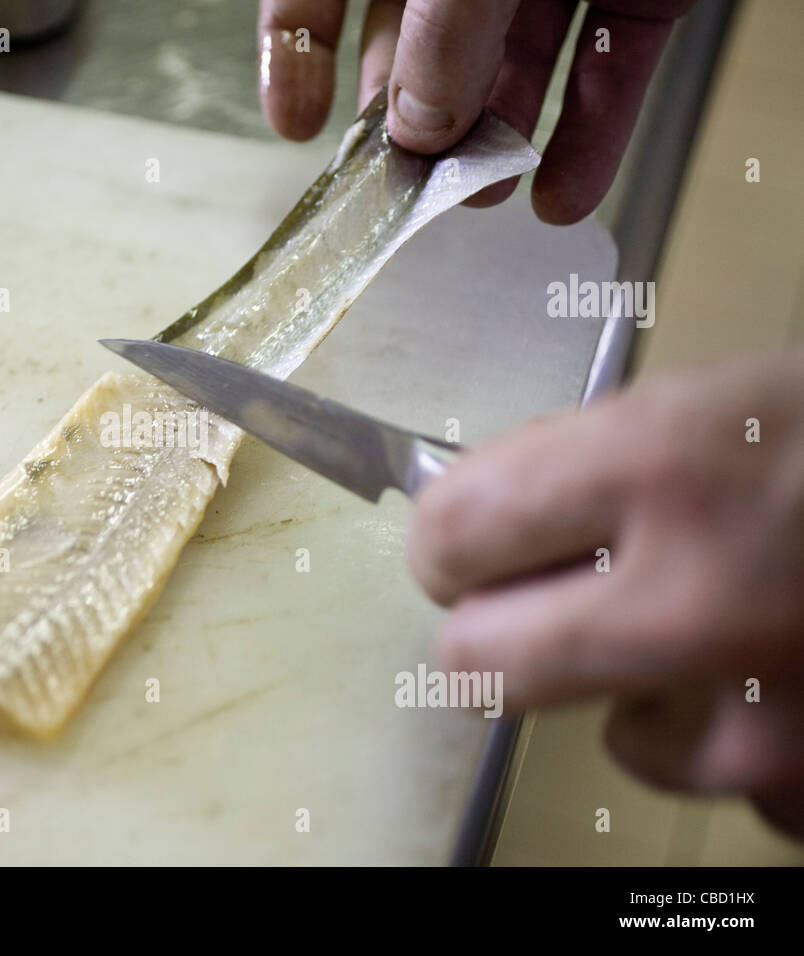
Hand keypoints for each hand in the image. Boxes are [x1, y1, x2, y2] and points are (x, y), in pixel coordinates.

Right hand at [257, 0, 695, 223]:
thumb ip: (440, 29)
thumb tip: (417, 126)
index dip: (299, 55)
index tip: (299, 129)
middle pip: (421, 36)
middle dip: (414, 116)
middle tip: (407, 183)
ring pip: (520, 58)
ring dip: (500, 138)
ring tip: (482, 198)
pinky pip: (612, 57)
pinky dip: (595, 130)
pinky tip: (564, 196)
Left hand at [406, 353, 803, 837]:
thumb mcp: (730, 396)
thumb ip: (593, 464)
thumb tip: (483, 519)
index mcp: (663, 461)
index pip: (448, 535)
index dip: (448, 543)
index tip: (464, 548)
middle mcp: (696, 600)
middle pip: (477, 667)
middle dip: (498, 633)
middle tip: (544, 606)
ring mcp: (761, 717)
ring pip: (614, 736)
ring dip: (647, 690)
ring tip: (735, 628)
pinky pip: (729, 780)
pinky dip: (747, 738)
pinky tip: (802, 676)